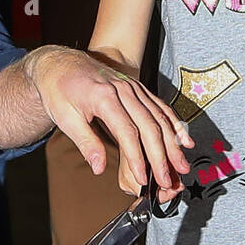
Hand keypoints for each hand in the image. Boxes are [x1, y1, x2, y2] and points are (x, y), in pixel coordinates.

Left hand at [28, 46, 190, 198]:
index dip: (136, 157)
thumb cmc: (59, 90)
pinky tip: (184, 140)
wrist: (61, 64)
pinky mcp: (138, 88)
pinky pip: (161, 107)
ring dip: (172, 144)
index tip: (142, 178)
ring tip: (181, 166)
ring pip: (159, 117)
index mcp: (104, 97)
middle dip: (160, 156)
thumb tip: (99, 167)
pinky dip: (174, 124)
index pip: (127, 132)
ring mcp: (133, 87)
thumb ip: (85, 142)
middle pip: (149, 126)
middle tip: (166, 180)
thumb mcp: (64, 118)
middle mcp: (123, 90)